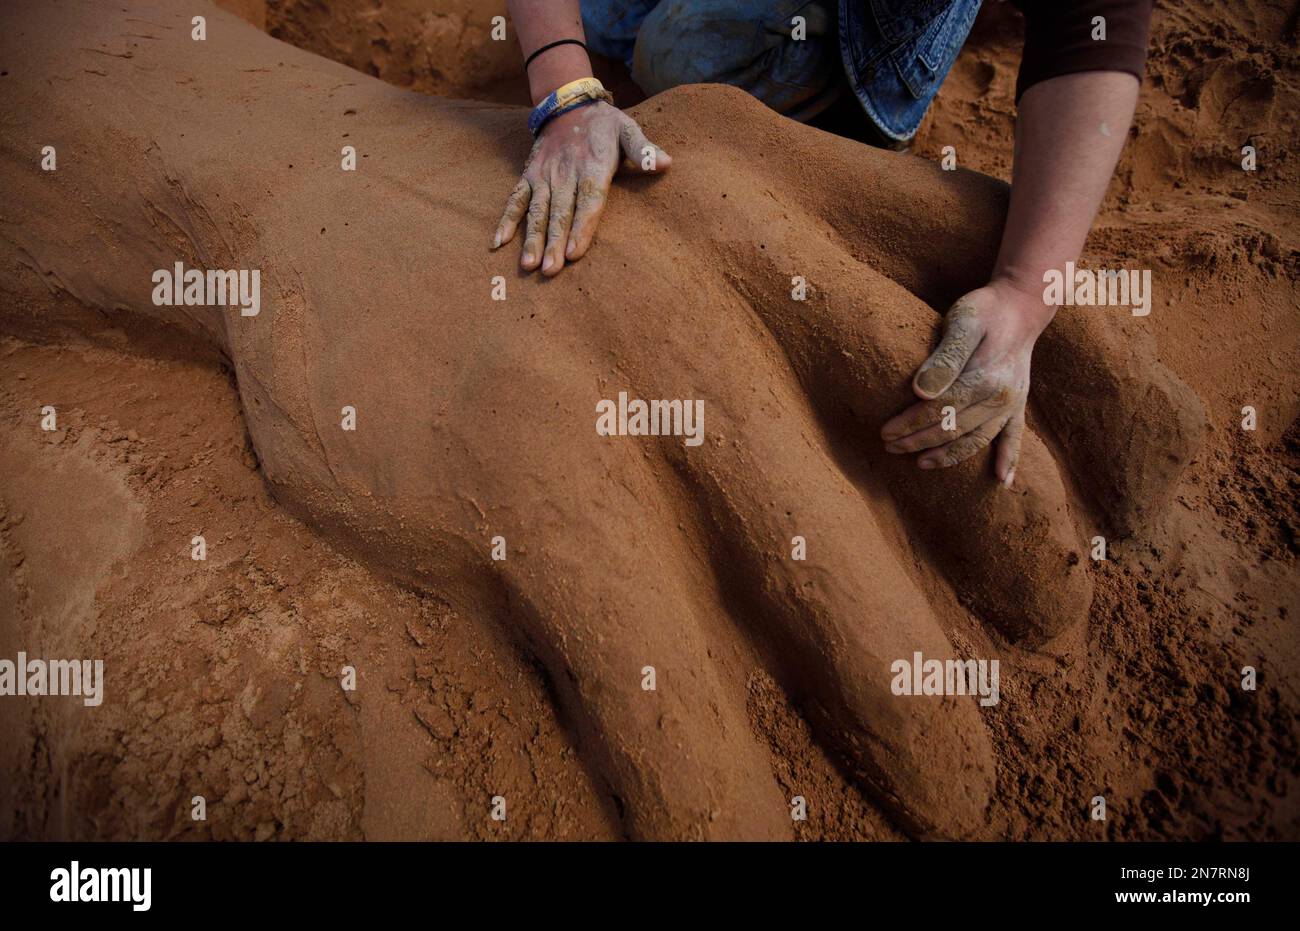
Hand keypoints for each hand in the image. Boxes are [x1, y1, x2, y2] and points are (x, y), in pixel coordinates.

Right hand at [492, 100, 670, 275]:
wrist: (568, 103)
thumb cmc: (604, 125)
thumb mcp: (628, 130)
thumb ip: (644, 150)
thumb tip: (665, 164)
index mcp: (592, 167)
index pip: (588, 202)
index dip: (582, 227)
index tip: (575, 252)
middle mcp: (565, 174)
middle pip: (560, 213)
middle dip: (554, 243)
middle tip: (550, 270)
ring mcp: (544, 177)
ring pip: (537, 211)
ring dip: (532, 239)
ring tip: (529, 265)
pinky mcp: (529, 176)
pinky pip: (516, 199)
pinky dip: (507, 219)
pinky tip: (499, 242)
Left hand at [881, 280, 1054, 486]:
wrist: (1023, 304)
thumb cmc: (986, 310)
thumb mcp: (963, 321)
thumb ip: (944, 357)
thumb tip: (920, 392)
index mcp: (986, 378)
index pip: (940, 410)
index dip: (910, 424)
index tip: (886, 432)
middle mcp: (1001, 397)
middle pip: (953, 429)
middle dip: (919, 442)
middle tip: (889, 448)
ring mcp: (1012, 403)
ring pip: (976, 440)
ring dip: (948, 456)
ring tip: (921, 464)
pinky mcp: (1018, 404)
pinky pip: (1014, 437)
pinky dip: (1010, 460)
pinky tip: (1003, 482)